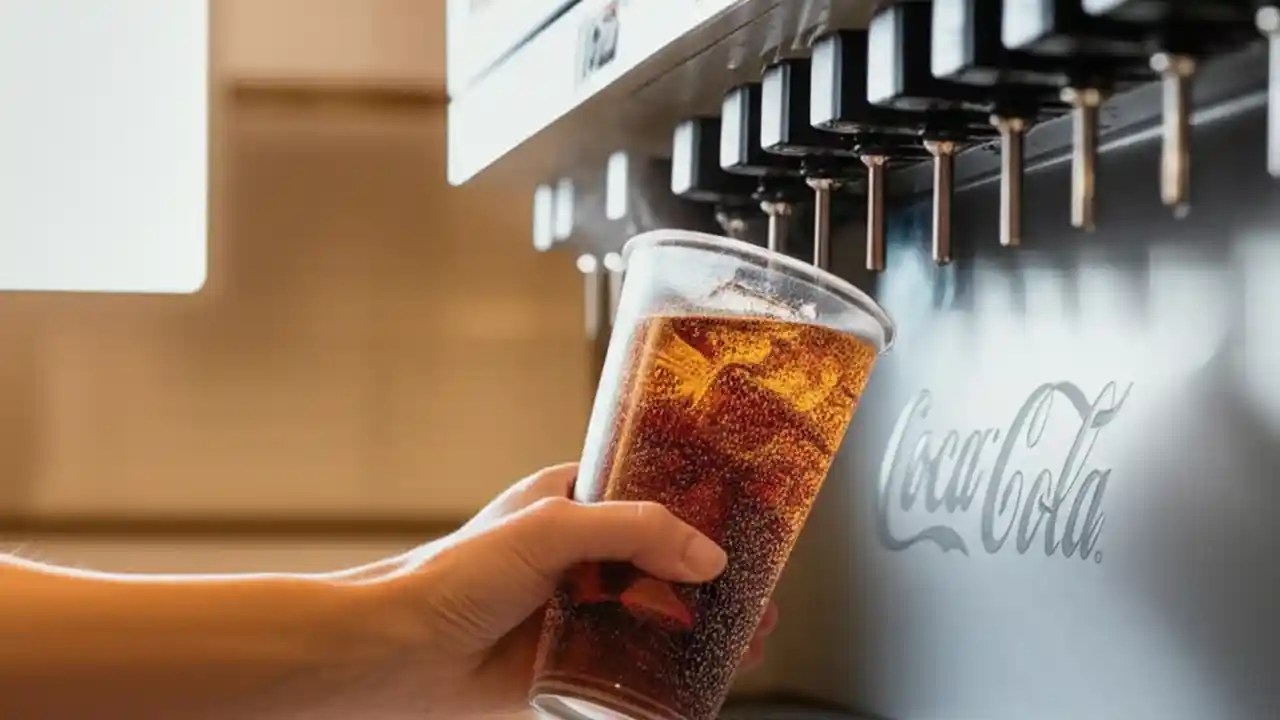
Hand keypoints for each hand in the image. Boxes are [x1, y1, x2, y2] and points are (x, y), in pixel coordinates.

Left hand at [364, 463, 778, 717]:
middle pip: (664, 559)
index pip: (651, 494)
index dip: (701, 506)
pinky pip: (632, 661)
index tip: (748, 522)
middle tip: (762, 593)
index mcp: (571, 503)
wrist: (400, 654)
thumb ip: (633, 532)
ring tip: (752, 635)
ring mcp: (578, 608)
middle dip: (715, 576)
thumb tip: (708, 557)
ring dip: (703, 625)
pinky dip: (670, 667)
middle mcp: (580, 554)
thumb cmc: (454, 575)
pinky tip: (705, 673)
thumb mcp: (551, 530)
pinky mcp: (571, 659)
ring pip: (655, 613)